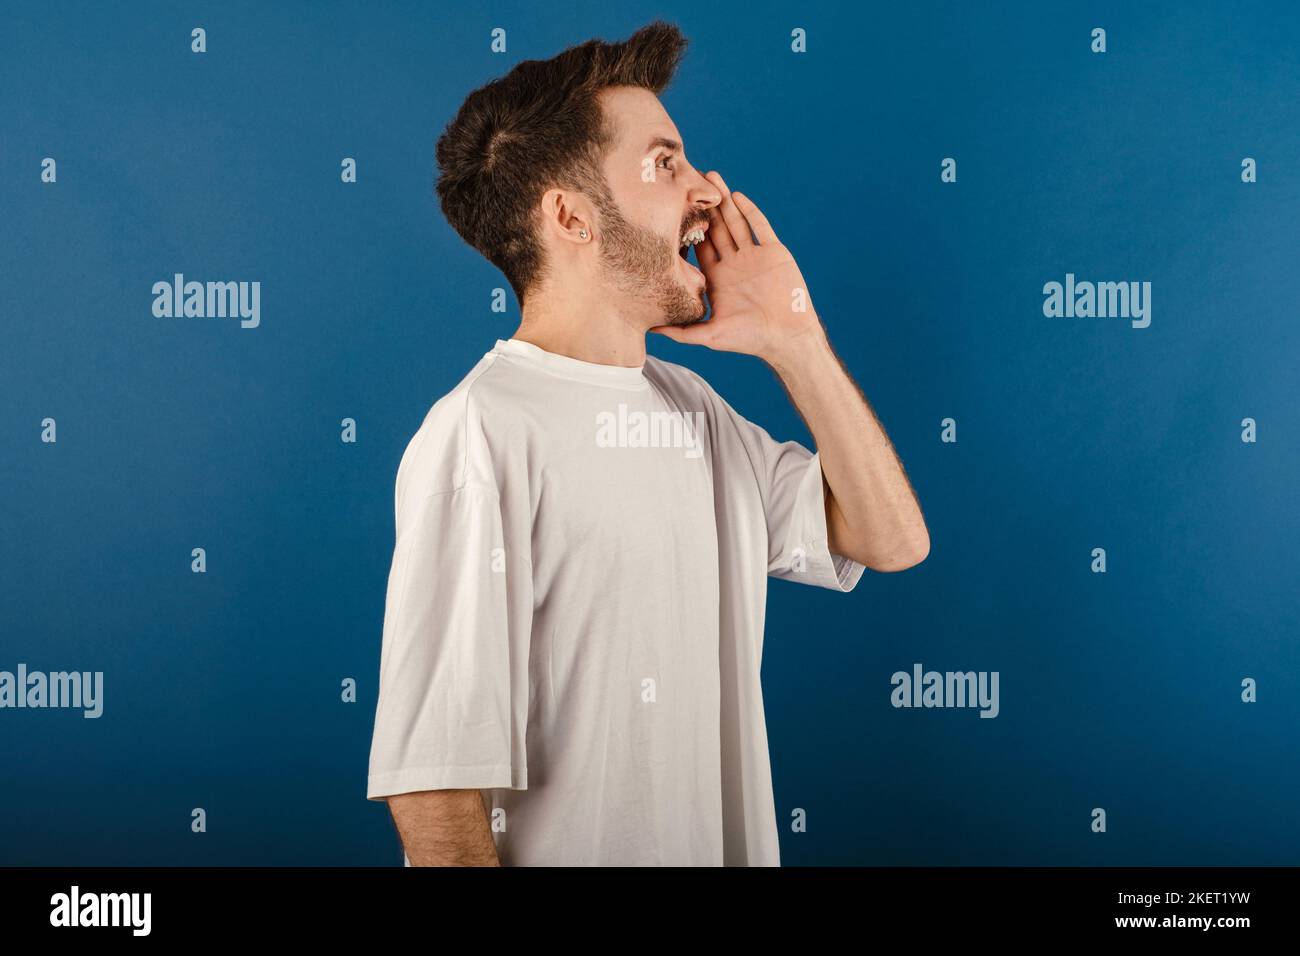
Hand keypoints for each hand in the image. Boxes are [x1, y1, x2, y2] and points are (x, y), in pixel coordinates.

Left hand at [650, 170, 826, 365]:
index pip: (699, 247)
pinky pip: (761, 227)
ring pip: (736, 222)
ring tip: (711, 177)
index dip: (687, 228)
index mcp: (718, 278)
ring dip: (724, 201)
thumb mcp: (709, 335)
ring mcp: (754, 255)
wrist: (787, 338)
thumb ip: (681, 332)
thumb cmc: (749, 340)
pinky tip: (737, 197)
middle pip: (716, 228)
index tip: (670, 209)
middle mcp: (735, 263)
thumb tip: (649, 331)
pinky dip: (750, 212)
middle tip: (688, 181)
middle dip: (704, 206)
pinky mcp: (774, 252)